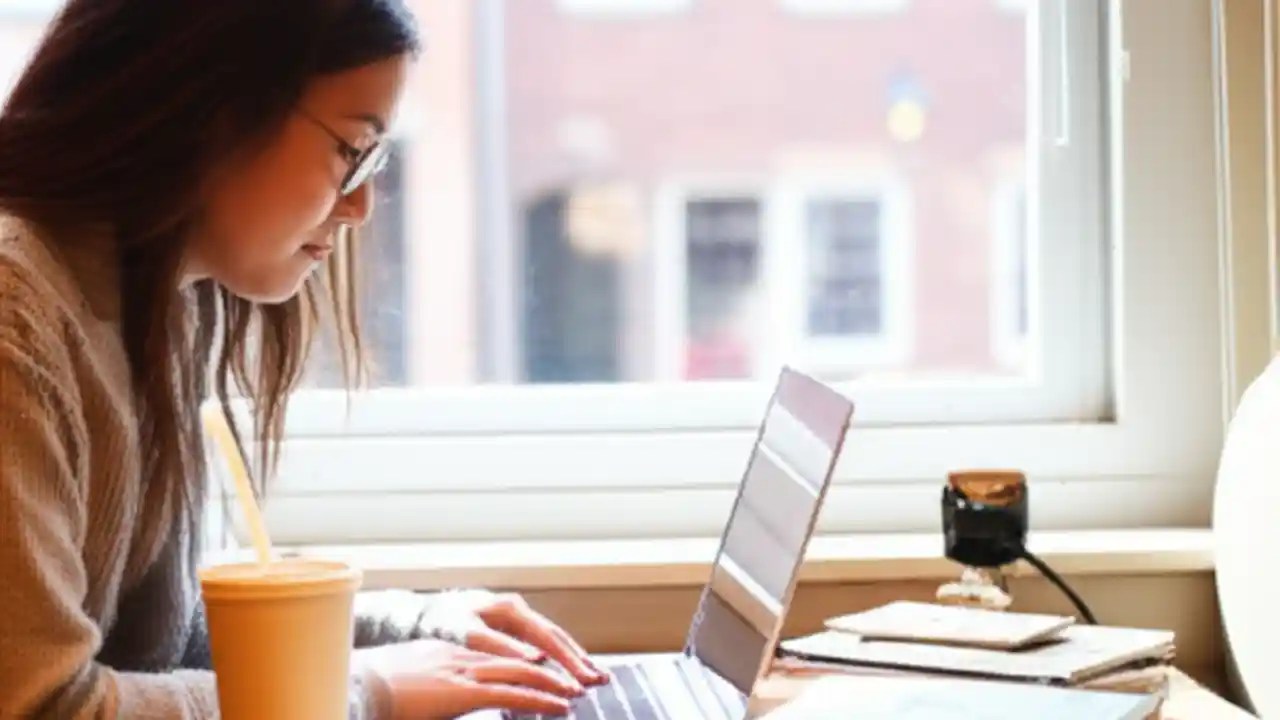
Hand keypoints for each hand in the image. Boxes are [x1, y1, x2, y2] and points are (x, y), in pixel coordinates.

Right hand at [354, 639, 583, 719]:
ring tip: (576, 692)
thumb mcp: (406, 686)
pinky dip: (540, 699)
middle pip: (516, 658)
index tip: (545, 671)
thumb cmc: (368, 691)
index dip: (525, 663)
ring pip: (522, 673)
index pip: (496, 656)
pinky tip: (560, 705)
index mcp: (446, 653)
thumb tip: (432, 701)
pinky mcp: (463, 691)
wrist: (353, 687)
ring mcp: (463, 672)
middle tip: (575, 680)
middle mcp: (460, 656)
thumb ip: (429, 691)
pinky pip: (511, 693)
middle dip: (550, 669)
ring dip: (553, 683)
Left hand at [424, 590, 608, 686]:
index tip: (580, 680)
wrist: (421, 613)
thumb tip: (536, 658)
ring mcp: (516, 617)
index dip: (566, 660)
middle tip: (599, 681)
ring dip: (573, 658)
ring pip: (551, 639)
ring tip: (595, 677)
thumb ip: (501, 645)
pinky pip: (541, 642)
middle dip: (578, 660)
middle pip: (555, 637)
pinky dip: (558, 656)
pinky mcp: (511, 627)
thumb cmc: (440, 622)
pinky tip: (569, 670)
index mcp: (509, 609)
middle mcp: (517, 609)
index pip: (546, 637)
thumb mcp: (467, 633)